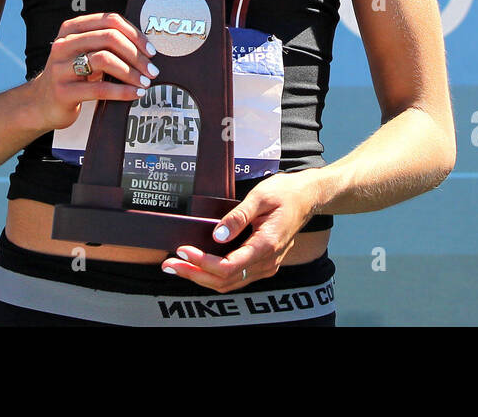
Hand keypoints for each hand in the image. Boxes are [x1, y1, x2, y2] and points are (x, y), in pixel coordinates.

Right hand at [26, 12, 159, 131]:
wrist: (42, 103)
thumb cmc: (73, 75)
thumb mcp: (85, 52)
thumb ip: (107, 44)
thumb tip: (146, 46)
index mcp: (71, 28)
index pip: (110, 21)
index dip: (135, 34)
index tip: (151, 50)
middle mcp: (64, 44)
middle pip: (109, 38)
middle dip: (136, 54)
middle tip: (151, 70)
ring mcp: (61, 67)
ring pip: (104, 59)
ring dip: (130, 72)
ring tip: (144, 82)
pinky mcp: (63, 91)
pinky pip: (99, 88)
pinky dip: (122, 91)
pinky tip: (135, 94)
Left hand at [161, 171, 318, 291]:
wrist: (308, 198)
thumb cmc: (286, 193)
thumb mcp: (260, 196)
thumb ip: (238, 216)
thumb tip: (217, 235)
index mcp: (266, 245)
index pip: (229, 267)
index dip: (203, 263)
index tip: (183, 251)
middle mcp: (267, 261)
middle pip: (226, 281)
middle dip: (194, 274)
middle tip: (169, 264)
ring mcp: (267, 265)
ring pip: (230, 283)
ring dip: (202, 277)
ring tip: (178, 266)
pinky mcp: (264, 263)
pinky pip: (237, 277)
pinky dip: (215, 275)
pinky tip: (198, 266)